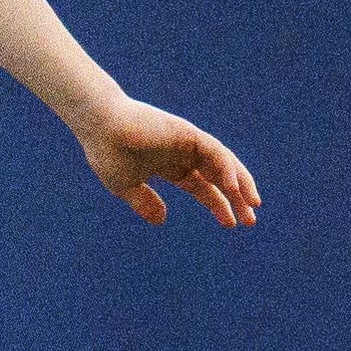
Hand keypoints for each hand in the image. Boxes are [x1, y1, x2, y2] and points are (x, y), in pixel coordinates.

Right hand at [75, 95, 259, 228]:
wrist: (99, 125)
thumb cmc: (107, 152)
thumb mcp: (126, 186)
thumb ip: (144, 203)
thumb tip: (162, 220)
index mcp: (168, 164)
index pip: (201, 186)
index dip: (217, 204)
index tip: (231, 225)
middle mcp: (182, 152)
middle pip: (217, 177)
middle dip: (235, 198)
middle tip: (250, 221)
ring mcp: (188, 141)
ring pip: (223, 163)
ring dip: (240, 183)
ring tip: (252, 205)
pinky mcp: (189, 133)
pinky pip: (216, 151)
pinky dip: (227, 168)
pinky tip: (232, 187)